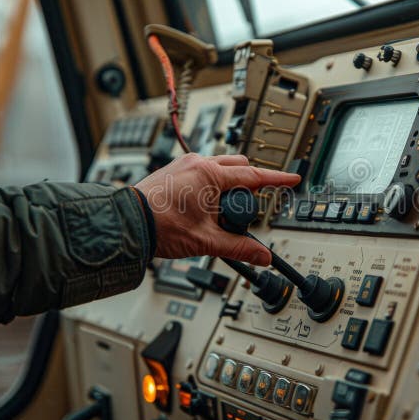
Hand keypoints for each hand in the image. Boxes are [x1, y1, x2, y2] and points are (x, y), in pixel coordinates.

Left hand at [135, 153, 299, 264]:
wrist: (126, 224)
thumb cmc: (159, 227)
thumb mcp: (206, 241)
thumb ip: (239, 248)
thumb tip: (262, 256)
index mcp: (210, 175)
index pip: (254, 175)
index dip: (277, 179)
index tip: (292, 178)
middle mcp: (198, 163)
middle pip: (240, 166)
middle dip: (251, 182)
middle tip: (252, 204)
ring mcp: (184, 164)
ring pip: (221, 165)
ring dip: (231, 181)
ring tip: (225, 208)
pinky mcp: (174, 170)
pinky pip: (203, 168)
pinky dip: (213, 181)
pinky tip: (206, 203)